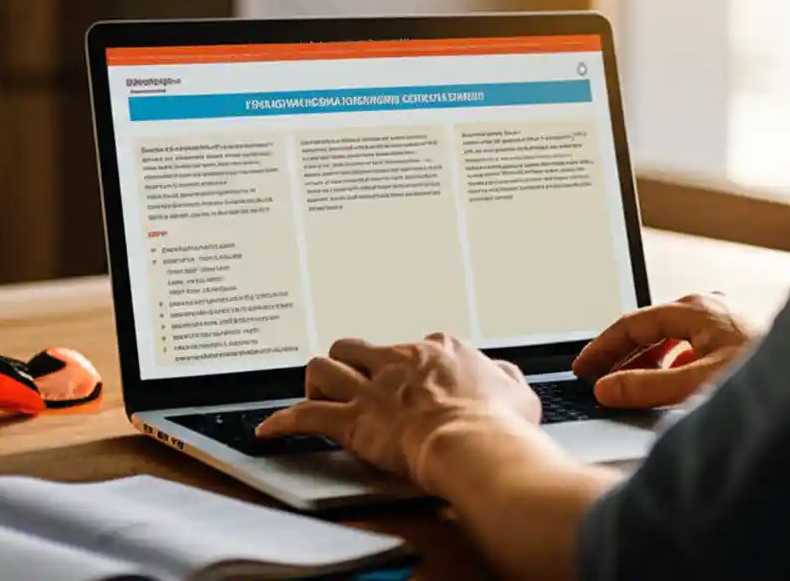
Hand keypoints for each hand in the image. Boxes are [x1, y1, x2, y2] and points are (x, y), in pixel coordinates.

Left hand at [255, 333, 540, 490]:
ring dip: (318, 382)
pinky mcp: (353, 421)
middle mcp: (400, 360)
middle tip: (355, 383)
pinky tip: (270, 430)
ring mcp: (373, 389)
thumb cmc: (497, 424)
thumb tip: (503, 374)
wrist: (472, 444)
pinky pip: (306, 415)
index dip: (411, 366)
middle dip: (352, 363)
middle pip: (359, 347)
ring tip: (317, 395)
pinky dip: (284, 423)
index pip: (415, 345)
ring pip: (326, 368)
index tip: (413, 383)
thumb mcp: (519, 393)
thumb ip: (506, 377)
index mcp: (439, 351)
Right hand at [573, 292, 760, 407]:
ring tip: (625, 389)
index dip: (601, 348)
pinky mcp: (736, 340)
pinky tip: (668, 387)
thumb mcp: (696, 384)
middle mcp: (708, 308)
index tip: (581, 369)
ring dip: (646, 364)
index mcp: (695, 308)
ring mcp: (723, 322)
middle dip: (621, 357)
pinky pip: (690, 349)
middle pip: (649, 330)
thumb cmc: (767, 376)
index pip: (631, 324)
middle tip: (595, 381)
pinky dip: (670, 367)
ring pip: (671, 340)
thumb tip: (607, 388)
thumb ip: (647, 387)